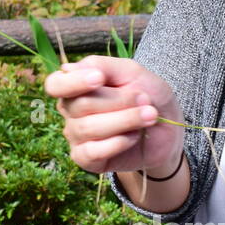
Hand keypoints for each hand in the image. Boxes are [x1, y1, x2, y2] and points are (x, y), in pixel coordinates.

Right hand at [44, 55, 184, 176]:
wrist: (168, 129)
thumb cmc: (146, 96)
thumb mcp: (131, 72)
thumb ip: (102, 65)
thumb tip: (68, 68)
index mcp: (75, 86)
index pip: (55, 84)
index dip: (73, 82)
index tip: (99, 78)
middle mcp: (69, 110)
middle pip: (80, 105)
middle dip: (118, 101)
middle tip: (145, 99)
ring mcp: (76, 136)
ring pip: (88, 128)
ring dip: (125, 121)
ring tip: (149, 116)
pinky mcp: (86, 158)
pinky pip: (93, 151)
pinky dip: (119, 142)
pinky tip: (135, 136)